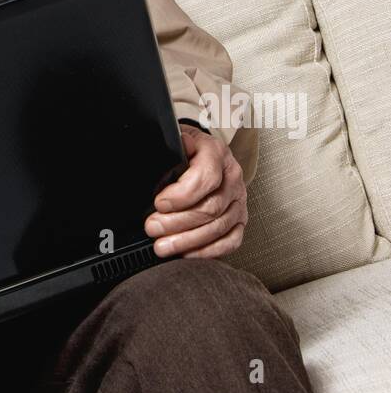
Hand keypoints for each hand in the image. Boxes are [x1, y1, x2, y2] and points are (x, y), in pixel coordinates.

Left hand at [144, 127, 247, 259]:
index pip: (205, 178)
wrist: (200, 154)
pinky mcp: (239, 220)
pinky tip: (187, 252)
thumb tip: (175, 147)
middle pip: (211, 207)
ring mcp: (238, 200)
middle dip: (177, 222)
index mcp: (216, 153)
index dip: (181, 195)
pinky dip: (207, 251)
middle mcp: (232, 177)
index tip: (159, 203)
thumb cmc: (186, 150)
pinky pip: (230, 241)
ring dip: (188, 240)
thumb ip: (174, 147)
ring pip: (219, 227)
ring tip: (163, 245)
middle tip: (153, 227)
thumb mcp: (176, 140)